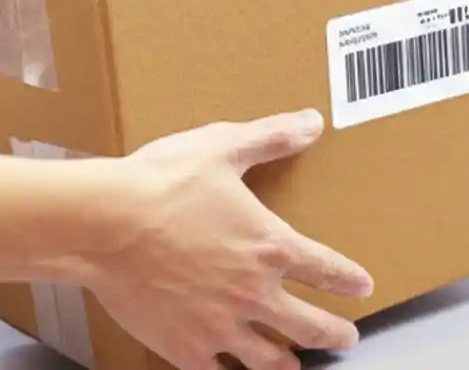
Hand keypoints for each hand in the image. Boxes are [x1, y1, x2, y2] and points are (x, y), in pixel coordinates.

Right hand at [92, 110, 374, 369]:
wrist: (105, 223)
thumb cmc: (161, 182)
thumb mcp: (221, 147)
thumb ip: (270, 137)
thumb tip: (312, 122)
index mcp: (271, 247)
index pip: (328, 269)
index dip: (350, 279)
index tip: (363, 285)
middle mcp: (255, 293)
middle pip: (311, 326)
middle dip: (335, 333)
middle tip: (346, 337)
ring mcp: (221, 326)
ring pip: (271, 361)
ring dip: (289, 363)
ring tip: (295, 364)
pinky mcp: (185, 348)